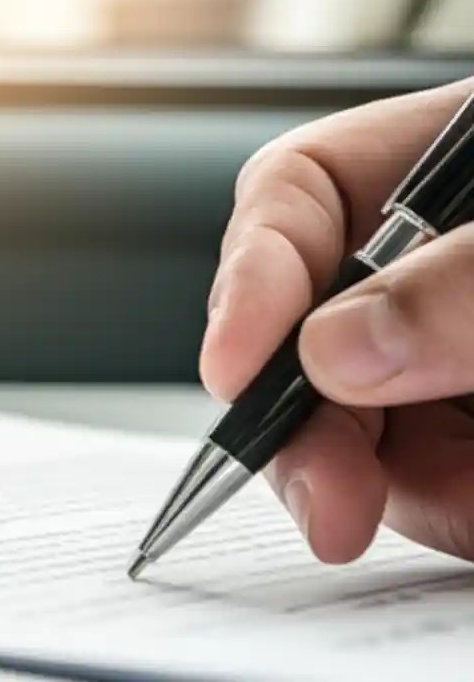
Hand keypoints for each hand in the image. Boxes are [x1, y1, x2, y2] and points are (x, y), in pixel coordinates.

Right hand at [202, 78, 473, 563]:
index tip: (234, 365)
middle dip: (304, 426)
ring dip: (389, 485)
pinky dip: (450, 511)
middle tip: (329, 500)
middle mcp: (422, 271)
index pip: (292, 200)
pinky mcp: (470, 435)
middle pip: (302, 339)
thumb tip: (335, 353)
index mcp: (432, 172)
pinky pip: (427, 486)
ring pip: (354, 432)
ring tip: (471, 500)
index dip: (247, 282)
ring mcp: (444, 359)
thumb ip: (458, 279)